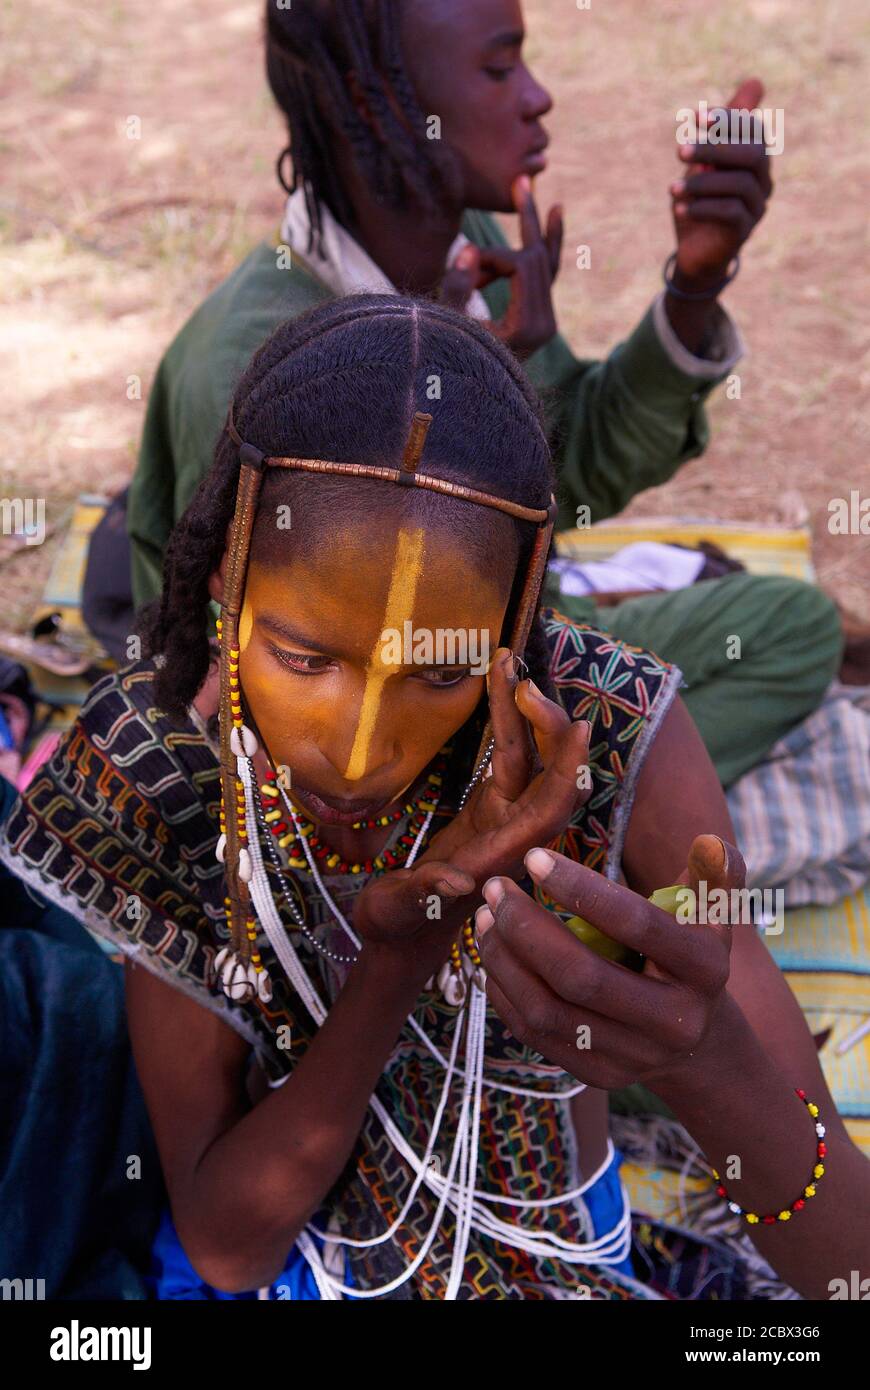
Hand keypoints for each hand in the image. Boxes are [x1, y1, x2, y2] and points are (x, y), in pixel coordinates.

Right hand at [353, 648, 589, 980]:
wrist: (399, 939)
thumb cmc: (395, 927)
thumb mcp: (398, 912)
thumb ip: (423, 895)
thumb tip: (453, 881)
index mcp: (501, 858)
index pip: (550, 809)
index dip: (567, 769)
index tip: (575, 725)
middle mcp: (513, 834)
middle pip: (547, 772)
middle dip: (543, 722)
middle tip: (519, 673)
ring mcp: (503, 818)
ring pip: (525, 758)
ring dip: (521, 711)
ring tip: (506, 661)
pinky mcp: (488, 809)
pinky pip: (506, 758)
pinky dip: (503, 722)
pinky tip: (498, 688)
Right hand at [439, 177, 562, 360]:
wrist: (467, 399)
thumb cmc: (450, 364)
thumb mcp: (447, 327)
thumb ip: (457, 289)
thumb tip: (471, 248)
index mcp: (529, 327)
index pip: (520, 266)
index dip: (489, 257)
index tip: (463, 269)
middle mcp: (545, 323)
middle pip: (539, 257)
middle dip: (524, 221)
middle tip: (520, 179)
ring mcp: (546, 321)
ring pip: (546, 262)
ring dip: (531, 229)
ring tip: (525, 188)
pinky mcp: (539, 318)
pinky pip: (547, 274)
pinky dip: (546, 246)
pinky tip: (554, 214)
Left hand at [475, 833, 745, 1089]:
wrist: (699, 1042)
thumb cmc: (691, 955)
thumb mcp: (712, 916)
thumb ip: (712, 876)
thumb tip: (708, 839)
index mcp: (704, 969)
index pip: (637, 925)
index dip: (582, 889)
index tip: (534, 858)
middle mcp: (674, 1020)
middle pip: (582, 976)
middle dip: (527, 927)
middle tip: (494, 889)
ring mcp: (635, 1055)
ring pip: (550, 1011)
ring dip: (506, 959)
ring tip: (484, 918)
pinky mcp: (600, 1075)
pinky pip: (537, 1035)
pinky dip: (506, 993)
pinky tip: (492, 957)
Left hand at [671, 78, 772, 284]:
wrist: (696, 250)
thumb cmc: (701, 197)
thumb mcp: (705, 159)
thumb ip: (723, 126)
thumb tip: (757, 81)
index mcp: (755, 156)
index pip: (752, 129)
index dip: (726, 119)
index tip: (694, 117)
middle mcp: (763, 180)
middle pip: (752, 154)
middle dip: (715, 147)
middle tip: (679, 150)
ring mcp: (757, 207)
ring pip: (740, 184)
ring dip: (702, 182)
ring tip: (672, 188)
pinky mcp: (744, 232)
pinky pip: (730, 213)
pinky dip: (702, 207)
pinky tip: (679, 208)